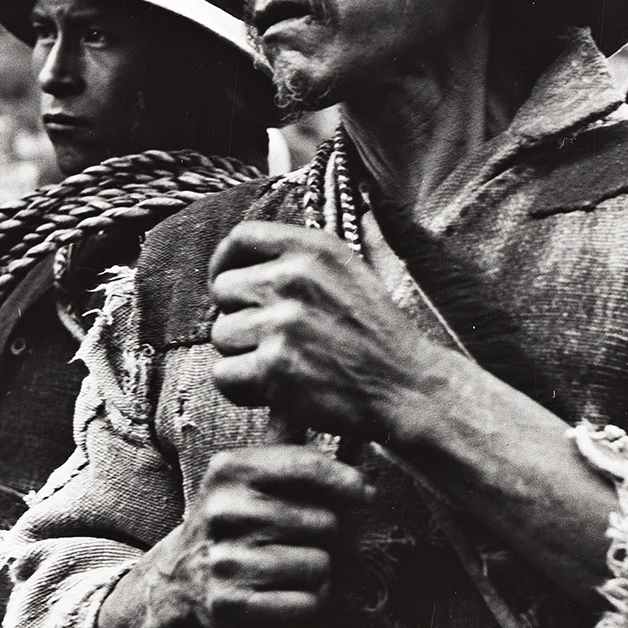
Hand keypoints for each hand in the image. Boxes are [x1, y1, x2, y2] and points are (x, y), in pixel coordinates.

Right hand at [143, 443, 371, 627]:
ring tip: (288, 566)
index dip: (345, 480)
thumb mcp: (248, 478)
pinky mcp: (231, 606)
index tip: (364, 493)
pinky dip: (309, 601)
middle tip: (299, 539)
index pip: (305, 466)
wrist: (180, 579)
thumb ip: (295, 461)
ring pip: (319, 564)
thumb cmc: (236, 522)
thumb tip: (361, 457)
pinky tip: (287, 593)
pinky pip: (307, 602)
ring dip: (317, 570)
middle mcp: (223, 511)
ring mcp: (224, 561)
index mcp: (229, 470)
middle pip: (324, 521)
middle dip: (324, 533)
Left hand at [208, 221, 448, 438]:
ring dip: (244, 355)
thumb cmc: (380, 337)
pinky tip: (274, 389)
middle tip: (272, 338)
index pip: (243, 238)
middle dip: (241, 316)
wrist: (406, 388)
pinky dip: (242, 389)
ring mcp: (283, 323)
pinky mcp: (274, 367)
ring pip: (222, 335)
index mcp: (315, 249)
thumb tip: (291, 238)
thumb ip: (315, 253)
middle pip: (224, 290)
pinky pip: (223, 375)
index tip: (229, 282)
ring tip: (282, 364)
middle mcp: (295, 279)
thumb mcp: (356, 272)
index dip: (225, 262)